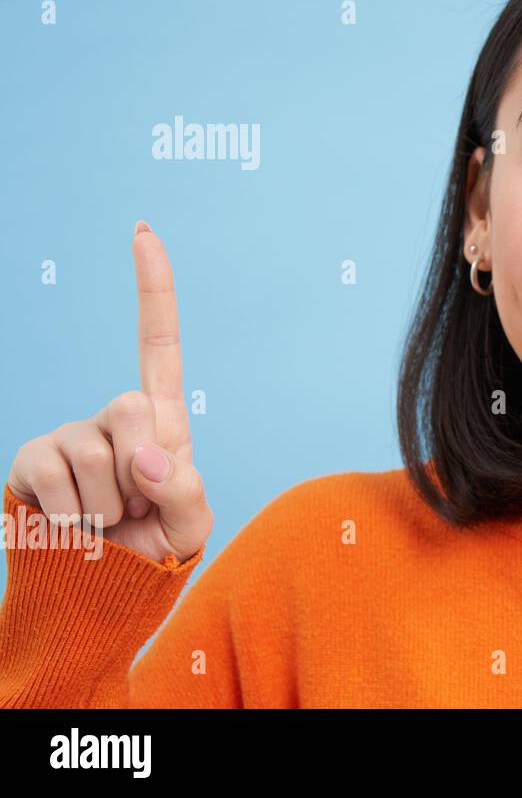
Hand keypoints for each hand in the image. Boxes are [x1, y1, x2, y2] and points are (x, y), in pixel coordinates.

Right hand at [6, 221, 212, 562]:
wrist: (104, 589)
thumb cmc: (156, 547)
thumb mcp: (190, 523)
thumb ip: (184, 491)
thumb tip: (147, 457)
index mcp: (161, 419)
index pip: (158, 344)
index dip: (152, 288)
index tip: (142, 232)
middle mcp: (111, 416)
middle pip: (128, 404)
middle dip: (140, 465)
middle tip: (139, 504)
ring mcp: (67, 435)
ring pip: (94, 452)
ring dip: (109, 503)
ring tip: (111, 520)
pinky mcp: (31, 461)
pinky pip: (57, 481)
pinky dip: (76, 517)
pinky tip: (78, 525)